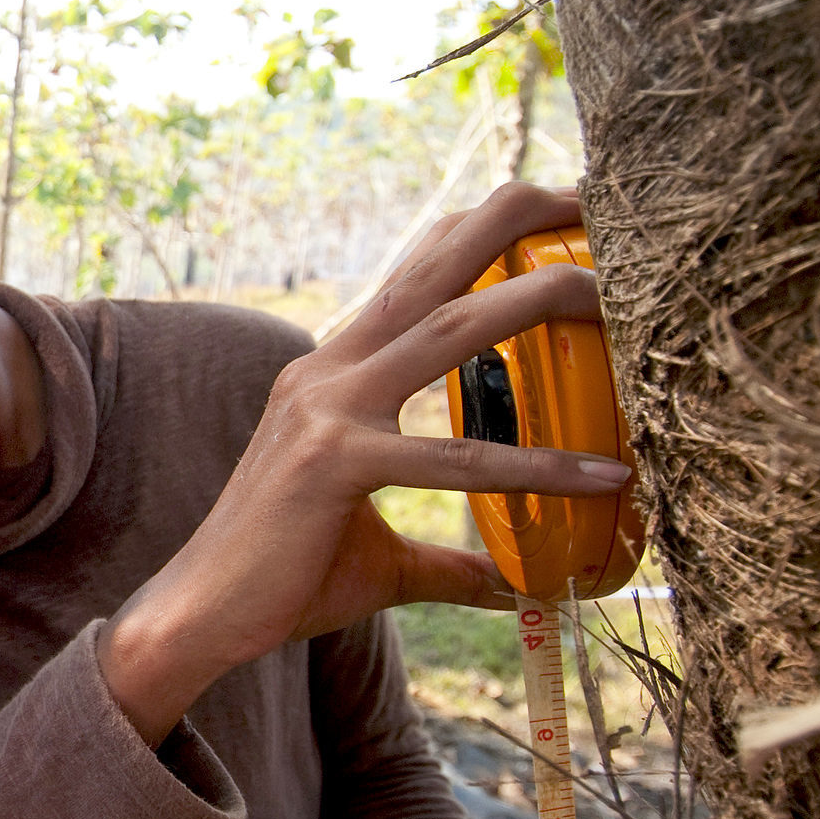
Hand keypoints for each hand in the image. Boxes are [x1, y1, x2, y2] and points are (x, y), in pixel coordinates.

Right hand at [99, 181, 630, 742]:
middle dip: (518, 217)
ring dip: (538, 299)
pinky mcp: (335, 461)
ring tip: (619, 301)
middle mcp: (330, 369)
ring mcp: (329, 408)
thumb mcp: (385, 555)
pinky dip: (540, 466)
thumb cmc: (285, 579)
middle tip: (599, 201)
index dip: (485, 230)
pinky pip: (457, 458)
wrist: (200, 617)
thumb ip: (453, 559)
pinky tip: (603, 475)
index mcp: (335, 370)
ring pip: (452, 326)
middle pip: (435, 263)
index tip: (559, 212)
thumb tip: (519, 586)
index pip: (417, 271)